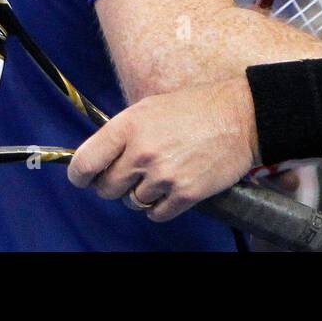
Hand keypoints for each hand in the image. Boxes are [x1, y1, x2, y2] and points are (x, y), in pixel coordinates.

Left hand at [67, 78, 259, 221]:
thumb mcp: (151, 106)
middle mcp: (142, 152)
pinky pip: (156, 214)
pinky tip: (171, 189)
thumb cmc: (196, 108)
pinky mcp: (185, 194)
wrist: (241, 117)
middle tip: (129, 175)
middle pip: (107, 188)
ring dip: (140, 195)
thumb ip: (124, 131)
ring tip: (159, 176)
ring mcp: (164, 176)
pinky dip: (160, 207)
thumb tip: (103, 155)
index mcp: (129, 126)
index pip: (85, 162)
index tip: (84, 178)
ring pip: (132, 203)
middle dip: (114, 185)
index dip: (80, 175)